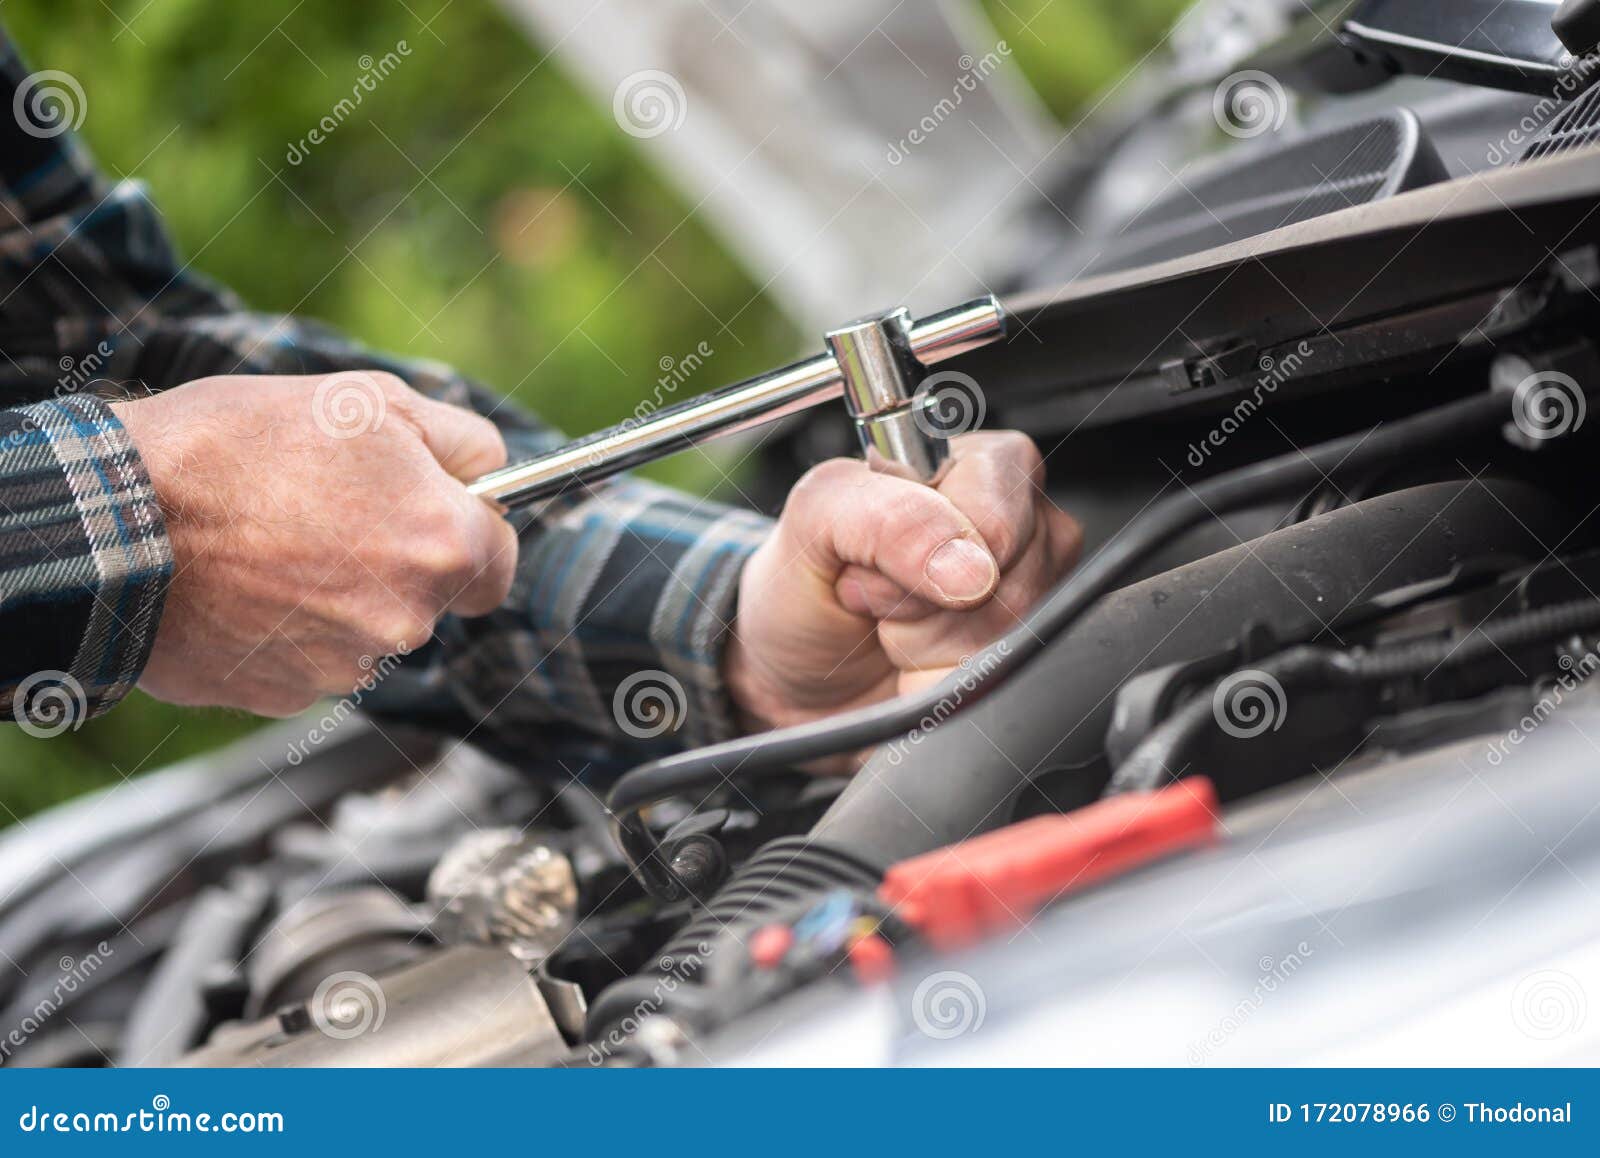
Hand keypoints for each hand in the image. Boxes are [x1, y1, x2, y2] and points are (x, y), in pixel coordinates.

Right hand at [111, 372, 516, 716]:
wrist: (115, 519)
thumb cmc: (241, 446)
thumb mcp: (369, 401)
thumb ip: (458, 439)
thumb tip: (490, 469)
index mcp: (443, 547)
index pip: (501, 560)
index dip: (471, 530)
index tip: (436, 510)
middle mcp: (408, 622)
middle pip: (433, 597)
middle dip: (398, 559)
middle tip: (332, 510)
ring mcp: (346, 669)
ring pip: (371, 630)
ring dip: (341, 594)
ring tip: (273, 540)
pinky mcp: (285, 696)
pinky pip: (311, 658)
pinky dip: (288, 627)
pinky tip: (244, 582)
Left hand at [725, 431, 1080, 768]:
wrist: (795, 676)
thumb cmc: (805, 587)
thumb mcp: (811, 523)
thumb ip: (883, 516)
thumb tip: (969, 567)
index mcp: (976, 462)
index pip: (995, 519)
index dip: (926, 558)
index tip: (873, 566)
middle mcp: (1021, 521)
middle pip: (1009, 586)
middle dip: (926, 612)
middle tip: (879, 602)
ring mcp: (1032, 592)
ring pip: (1010, 638)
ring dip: (931, 651)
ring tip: (894, 630)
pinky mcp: (1024, 653)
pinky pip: (1003, 682)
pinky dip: (942, 685)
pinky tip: (915, 667)